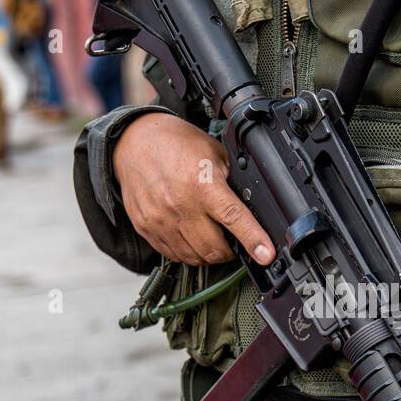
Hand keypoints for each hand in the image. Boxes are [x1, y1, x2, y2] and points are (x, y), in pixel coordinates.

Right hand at [112, 112, 274, 266]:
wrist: (134, 142)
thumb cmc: (176, 145)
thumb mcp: (213, 153)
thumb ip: (231, 182)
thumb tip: (253, 207)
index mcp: (202, 184)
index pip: (233, 217)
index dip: (253, 239)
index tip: (266, 256)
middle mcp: (180, 205)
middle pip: (214, 249)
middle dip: (230, 252)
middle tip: (234, 240)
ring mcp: (160, 220)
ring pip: (194, 258)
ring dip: (209, 254)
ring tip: (211, 236)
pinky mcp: (146, 229)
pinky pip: (174, 255)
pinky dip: (188, 252)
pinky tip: (191, 236)